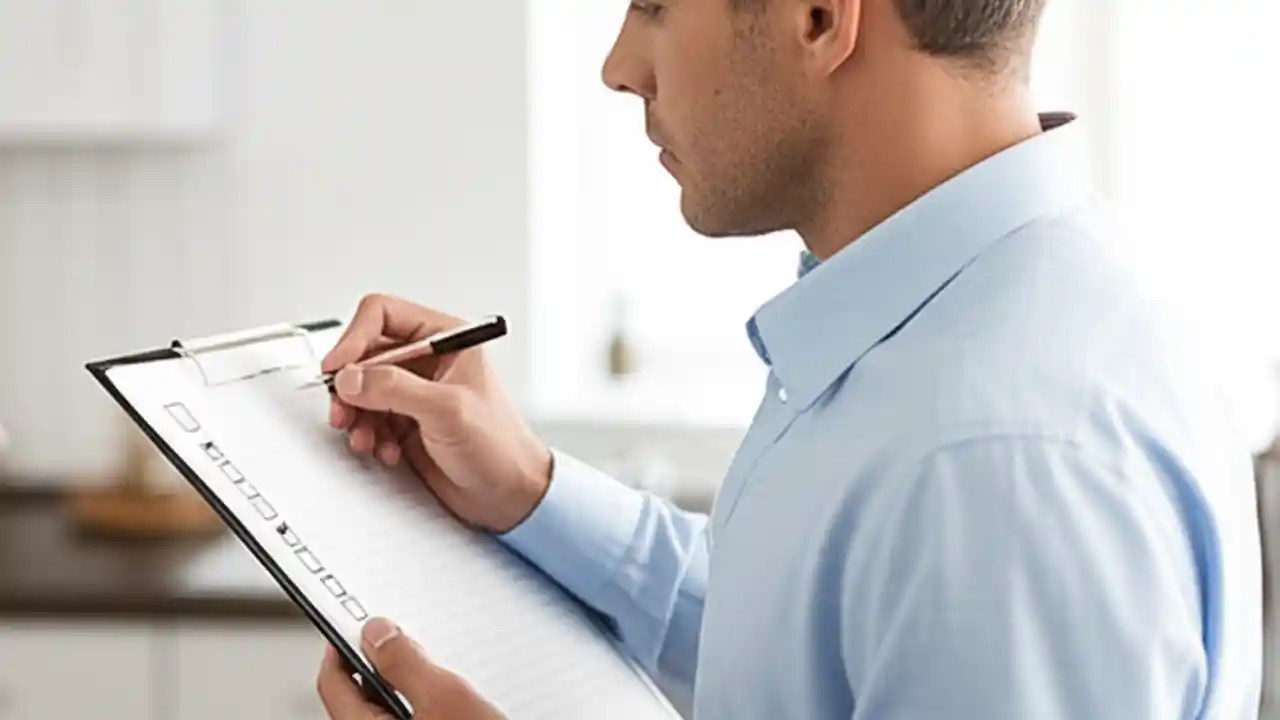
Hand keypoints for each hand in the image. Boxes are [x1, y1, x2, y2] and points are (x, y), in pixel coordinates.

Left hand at [317, 617, 504, 718]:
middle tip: (403, 642)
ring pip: (384, 711)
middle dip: (379, 665)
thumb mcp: (443, 697)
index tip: (357, 624)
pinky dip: (420, 705)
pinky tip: (448, 703)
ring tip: (434, 672)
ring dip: (405, 686)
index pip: (331, 682)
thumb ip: (404, 662)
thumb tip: (376, 634)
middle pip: (358, 697)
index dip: (341, 647)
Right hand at [322, 294, 551, 532]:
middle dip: (351, 383)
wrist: (509, 495)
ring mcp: (416, 392)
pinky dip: (369, 435)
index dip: (355, 336)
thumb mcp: (447, 410)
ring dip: (356, 414)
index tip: (339, 367)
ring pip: (362, 388)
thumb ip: (395, 388)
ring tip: (365, 437)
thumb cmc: (501, 447)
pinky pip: (369, 418)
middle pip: (366, 353)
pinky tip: (386, 450)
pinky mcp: (406, 422)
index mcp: (448, 340)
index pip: (384, 314)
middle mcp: (429, 361)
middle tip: (344, 409)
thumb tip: (352, 377)